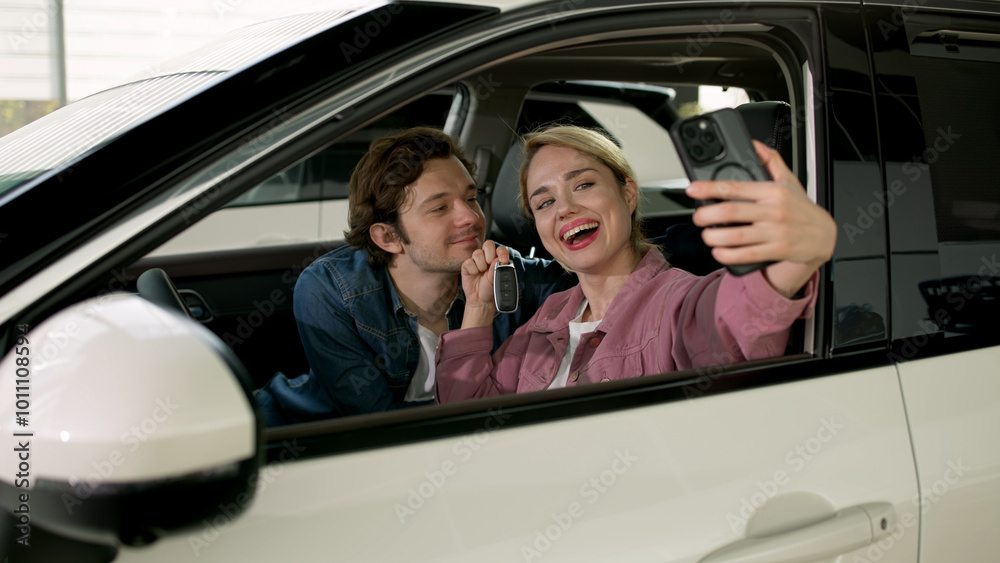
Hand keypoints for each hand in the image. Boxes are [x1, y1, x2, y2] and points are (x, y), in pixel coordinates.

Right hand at [460, 240, 509, 326]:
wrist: (481, 299)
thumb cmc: (490, 289)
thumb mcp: (497, 279)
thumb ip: (497, 268)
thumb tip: (497, 259)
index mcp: (497, 259)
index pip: (500, 248)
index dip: (502, 252)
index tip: (503, 260)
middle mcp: (487, 257)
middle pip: (488, 244)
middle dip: (489, 255)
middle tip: (490, 266)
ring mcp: (476, 260)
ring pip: (478, 253)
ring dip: (481, 265)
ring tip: (482, 273)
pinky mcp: (467, 265)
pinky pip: (469, 262)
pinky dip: (473, 270)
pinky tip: (474, 275)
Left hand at [686, 140, 835, 295]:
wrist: (824, 235)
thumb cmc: (801, 208)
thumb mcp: (789, 180)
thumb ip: (771, 161)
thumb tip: (754, 144)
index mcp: (772, 191)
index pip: (735, 187)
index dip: (710, 188)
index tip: (693, 189)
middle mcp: (773, 211)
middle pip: (731, 212)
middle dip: (707, 215)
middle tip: (698, 217)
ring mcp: (775, 231)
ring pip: (736, 236)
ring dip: (714, 237)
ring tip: (707, 235)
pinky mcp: (777, 250)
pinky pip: (747, 254)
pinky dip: (729, 255)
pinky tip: (719, 252)